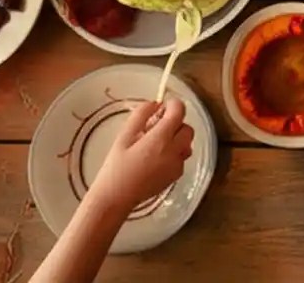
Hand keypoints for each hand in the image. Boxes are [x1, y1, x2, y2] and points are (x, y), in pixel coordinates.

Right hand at [85, 99, 193, 213]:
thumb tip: (155, 103)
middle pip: (187, 128)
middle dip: (176, 123)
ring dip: (176, 138)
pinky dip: (174, 152)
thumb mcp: (123, 137)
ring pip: (186, 143)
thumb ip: (140, 116)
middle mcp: (174, 152)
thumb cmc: (115, 168)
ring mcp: (177, 165)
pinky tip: (155, 158)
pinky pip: (181, 157)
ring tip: (155, 143)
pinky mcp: (176, 176)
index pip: (179, 113)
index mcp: (160, 139)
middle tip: (157, 125)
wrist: (115, 199)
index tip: (165, 104)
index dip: (174, 104)